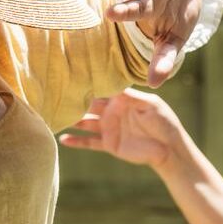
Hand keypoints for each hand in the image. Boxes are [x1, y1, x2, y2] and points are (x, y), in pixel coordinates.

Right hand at [57, 88, 188, 168]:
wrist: (169, 149)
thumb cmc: (164, 122)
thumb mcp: (150, 104)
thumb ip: (132, 96)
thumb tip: (115, 85)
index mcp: (121, 98)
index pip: (102, 88)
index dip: (89, 82)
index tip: (73, 75)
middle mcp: (112, 111)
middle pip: (88, 104)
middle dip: (74, 99)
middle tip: (56, 93)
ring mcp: (109, 128)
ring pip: (85, 122)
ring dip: (71, 119)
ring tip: (54, 115)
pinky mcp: (109, 144)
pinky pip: (89, 142)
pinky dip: (76, 141)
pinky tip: (62, 139)